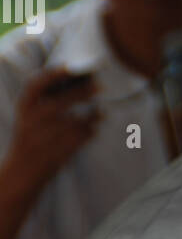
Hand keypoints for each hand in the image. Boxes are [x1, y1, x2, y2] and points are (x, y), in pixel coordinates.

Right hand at [3, 67, 102, 191]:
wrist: (22, 172)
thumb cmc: (30, 137)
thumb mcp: (28, 116)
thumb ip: (46, 99)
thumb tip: (77, 78)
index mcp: (24, 108)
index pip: (36, 84)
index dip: (54, 74)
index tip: (71, 67)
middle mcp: (32, 120)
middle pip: (62, 100)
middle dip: (83, 92)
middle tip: (99, 85)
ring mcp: (45, 137)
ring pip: (77, 120)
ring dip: (93, 114)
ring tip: (101, 112)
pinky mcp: (58, 151)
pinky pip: (81, 137)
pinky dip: (91, 131)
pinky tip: (95, 127)